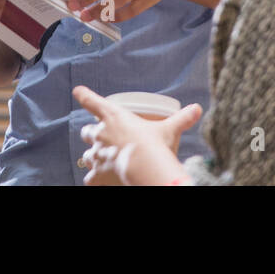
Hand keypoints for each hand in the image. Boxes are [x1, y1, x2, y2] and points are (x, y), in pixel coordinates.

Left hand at [73, 86, 201, 185]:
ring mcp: (96, 154)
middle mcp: (100, 133)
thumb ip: (181, 119)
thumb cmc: (154, 145)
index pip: (92, 101)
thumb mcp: (168, 130)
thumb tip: (197, 109)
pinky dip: (94, 180)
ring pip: (87, 154)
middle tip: (101, 138)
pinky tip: (99, 181)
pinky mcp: (96, 174)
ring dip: (93, 156)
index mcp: (113, 116)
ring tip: (101, 160)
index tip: (77, 91)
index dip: (83, 95)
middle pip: (87, 131)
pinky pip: (89, 178)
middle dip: (92, 134)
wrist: (144, 167)